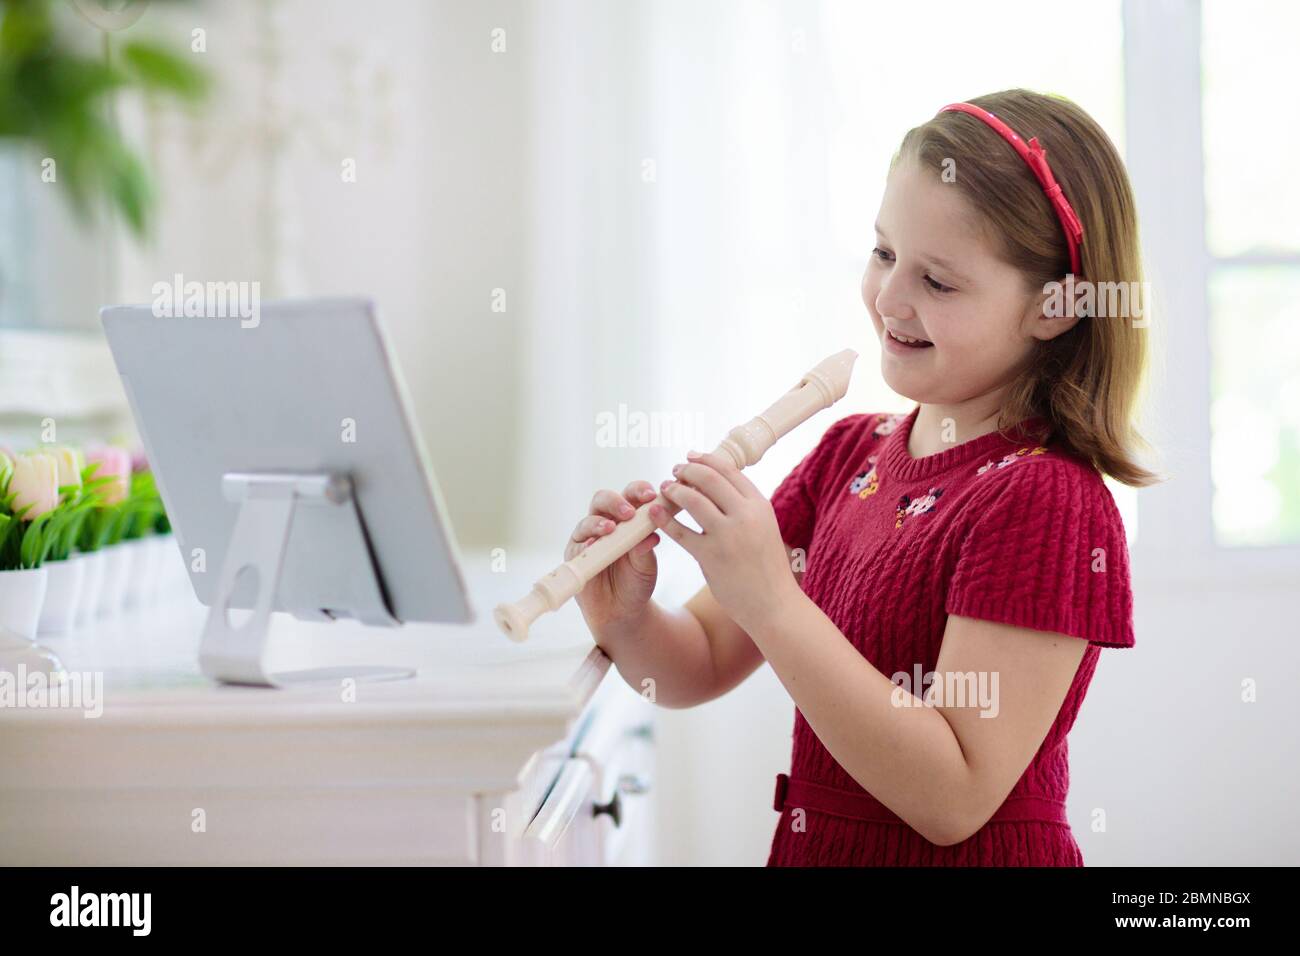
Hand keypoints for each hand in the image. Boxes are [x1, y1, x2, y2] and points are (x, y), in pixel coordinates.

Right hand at [569, 480, 661, 635]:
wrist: (621, 611)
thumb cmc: (636, 582)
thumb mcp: (646, 567)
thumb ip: (645, 550)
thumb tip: (650, 536)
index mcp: (628, 518)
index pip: (631, 495)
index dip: (639, 491)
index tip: (652, 496)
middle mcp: (606, 522)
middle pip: (604, 499)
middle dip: (616, 502)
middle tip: (629, 513)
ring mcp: (588, 537)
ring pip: (588, 519)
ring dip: (599, 522)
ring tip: (610, 529)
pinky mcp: (575, 554)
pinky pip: (578, 544)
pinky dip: (586, 543)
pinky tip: (593, 545)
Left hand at [650, 450, 800, 633]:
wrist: (773, 604)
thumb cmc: (766, 567)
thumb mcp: (764, 528)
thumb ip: (745, 508)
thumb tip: (719, 485)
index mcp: (760, 505)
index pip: (729, 470)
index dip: (706, 460)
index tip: (691, 457)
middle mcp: (745, 515)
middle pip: (709, 478)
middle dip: (687, 470)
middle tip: (675, 470)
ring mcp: (728, 535)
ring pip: (692, 500)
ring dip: (674, 490)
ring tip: (665, 488)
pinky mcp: (710, 556)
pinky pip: (680, 532)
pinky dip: (664, 519)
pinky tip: (655, 513)